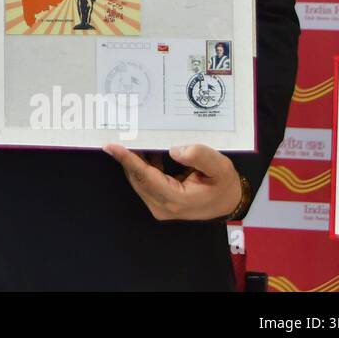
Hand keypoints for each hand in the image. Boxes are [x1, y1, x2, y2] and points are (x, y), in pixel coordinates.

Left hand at [104, 143, 241, 220]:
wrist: (228, 202)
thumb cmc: (224, 185)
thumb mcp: (220, 167)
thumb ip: (200, 157)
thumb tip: (174, 150)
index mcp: (175, 199)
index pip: (145, 176)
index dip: (127, 160)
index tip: (111, 146)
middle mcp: (161, 206)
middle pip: (137, 176)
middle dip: (127, 155)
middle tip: (120, 131)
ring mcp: (157, 205)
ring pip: (137, 178)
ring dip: (133, 158)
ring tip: (129, 136)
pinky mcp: (156, 200)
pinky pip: (143, 179)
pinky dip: (141, 164)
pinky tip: (143, 148)